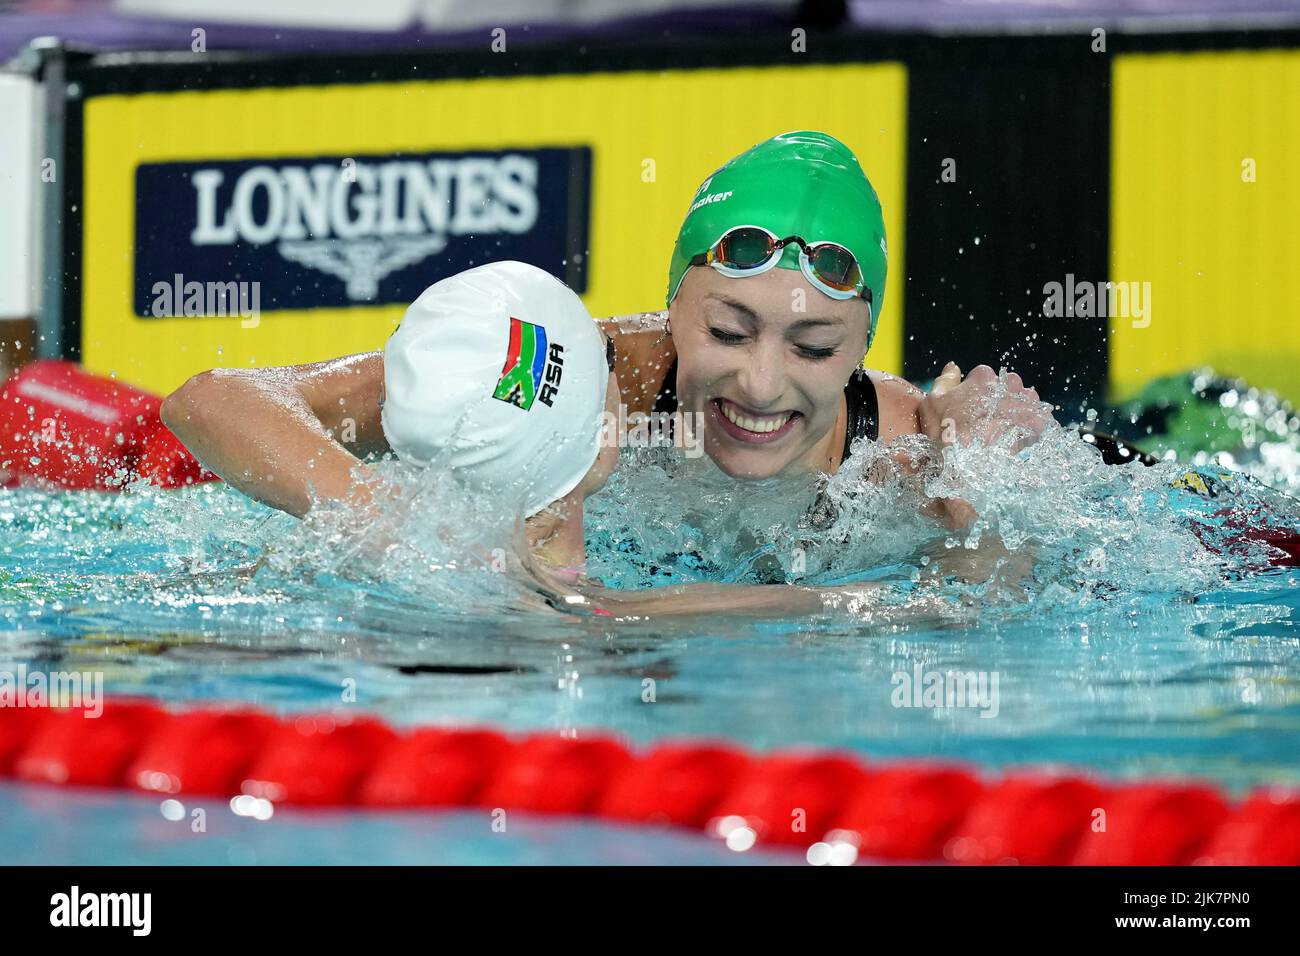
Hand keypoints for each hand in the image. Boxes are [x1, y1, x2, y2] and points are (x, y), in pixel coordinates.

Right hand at [917, 363, 1052, 454]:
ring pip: (1027, 399)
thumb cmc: (945, 432)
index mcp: (982, 377)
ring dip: (1020, 409)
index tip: (974, 405)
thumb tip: (953, 367)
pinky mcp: (1034, 424)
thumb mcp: (933, 403)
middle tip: (991, 416)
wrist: (965, 464)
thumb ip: (945, 381)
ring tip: (1009, 425)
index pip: (985, 375)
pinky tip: (1022, 434)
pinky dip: (1033, 425)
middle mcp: (1006, 386)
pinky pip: (1039, 418)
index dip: (979, 390)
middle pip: (1010, 385)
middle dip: (1003, 397)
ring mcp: (1023, 405)